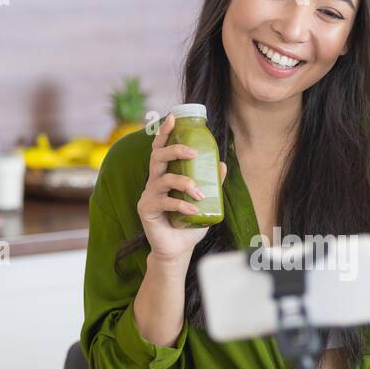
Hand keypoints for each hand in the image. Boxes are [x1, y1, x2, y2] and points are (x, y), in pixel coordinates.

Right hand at [136, 113, 227, 264]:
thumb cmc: (188, 224)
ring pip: (163, 179)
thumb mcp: (204, 201)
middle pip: (157, 157)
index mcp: (164, 176)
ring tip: (200, 194)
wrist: (178, 250)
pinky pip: (165, 202)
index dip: (164, 133)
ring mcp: (148, 195)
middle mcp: (153, 182)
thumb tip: (222, 163)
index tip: (172, 118)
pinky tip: (194, 211)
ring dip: (185, 183)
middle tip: (193, 153)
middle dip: (175, 151)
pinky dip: (182, 205)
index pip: (160, 149)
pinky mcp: (147, 209)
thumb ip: (211, 183)